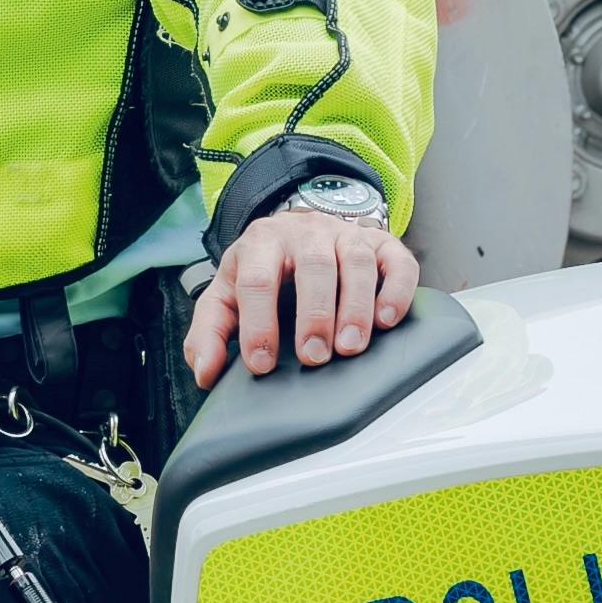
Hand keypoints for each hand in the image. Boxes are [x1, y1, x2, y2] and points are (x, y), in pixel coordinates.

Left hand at [185, 205, 416, 389]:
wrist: (298, 230)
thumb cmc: (263, 270)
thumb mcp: (227, 295)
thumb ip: (210, 332)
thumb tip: (204, 372)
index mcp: (261, 243)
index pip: (257, 279)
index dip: (258, 323)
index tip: (262, 362)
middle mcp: (305, 233)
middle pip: (313, 266)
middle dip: (314, 314)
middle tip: (315, 357)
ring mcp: (346, 235)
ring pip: (356, 261)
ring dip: (356, 306)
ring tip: (351, 346)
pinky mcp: (381, 244)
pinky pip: (397, 261)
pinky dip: (396, 290)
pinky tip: (387, 320)